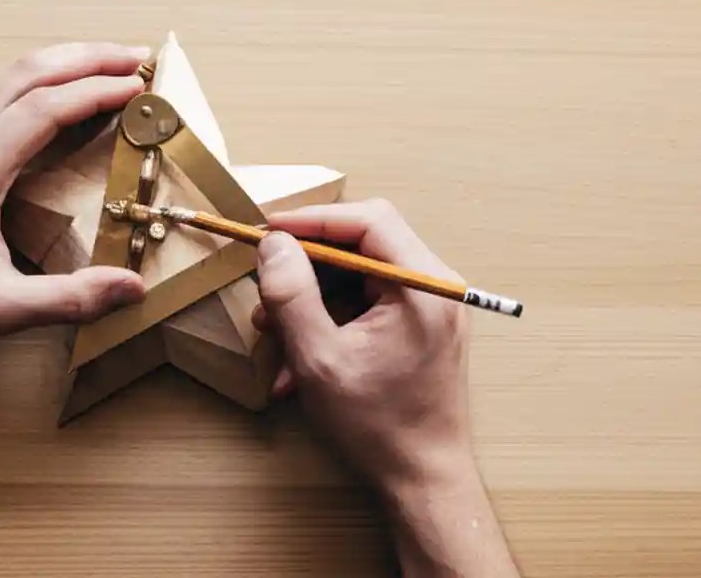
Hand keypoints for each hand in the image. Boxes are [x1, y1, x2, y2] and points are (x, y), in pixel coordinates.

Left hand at [0, 42, 151, 373]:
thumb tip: (134, 287)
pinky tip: (60, 105)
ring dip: (60, 69)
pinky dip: (35, 91)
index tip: (138, 85)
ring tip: (108, 69)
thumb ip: (73, 297)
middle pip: (26, 73)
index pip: (43, 108)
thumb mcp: (3, 309)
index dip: (96, 91)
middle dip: (86, 58)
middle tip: (136, 56)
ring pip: (6, 83)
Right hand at [254, 199, 472, 486]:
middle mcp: (435, 287)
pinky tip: (298, 362)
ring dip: (310, 301)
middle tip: (265, 284)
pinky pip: (365, 306)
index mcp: (422, 286)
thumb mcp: (319, 359)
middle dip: (306, 266)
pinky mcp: (419, 328)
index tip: (267, 231)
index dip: (312, 220)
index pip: (367, 220)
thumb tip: (274, 244)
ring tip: (274, 334)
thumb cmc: (379, 426)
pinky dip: (329, 323)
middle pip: (361, 244)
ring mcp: (430, 307)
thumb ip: (292, 295)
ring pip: (357, 277)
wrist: (423, 481)